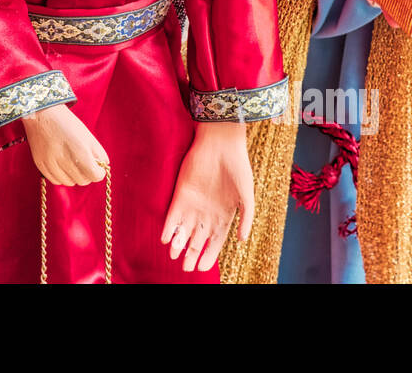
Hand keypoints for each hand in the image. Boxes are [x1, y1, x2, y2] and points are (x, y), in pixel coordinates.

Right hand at [21, 103, 108, 185]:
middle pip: (83, 181)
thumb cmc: (67, 123)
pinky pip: (56, 180)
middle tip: (85, 163)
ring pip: (69, 182)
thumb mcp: (87, 135)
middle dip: (87, 174)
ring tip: (72, 162)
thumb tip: (103, 166)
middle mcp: (65, 160)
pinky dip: (61, 176)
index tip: (97, 167)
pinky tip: (62, 165)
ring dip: (74, 176)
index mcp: (80, 151)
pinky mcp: (40, 165)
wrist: (42, 114)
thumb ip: (99, 153)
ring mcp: (51, 164)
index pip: (95, 176)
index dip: (99, 172)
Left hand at [160, 123, 253, 271]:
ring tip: (174, 257)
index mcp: (224, 215)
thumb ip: (245, 218)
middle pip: (198, 238)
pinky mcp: (180, 193)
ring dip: (178, 244)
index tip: (203, 268)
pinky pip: (172, 215)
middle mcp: (207, 212)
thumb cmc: (238, 167)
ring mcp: (193, 204)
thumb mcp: (246, 195)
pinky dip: (169, 227)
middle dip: (192, 254)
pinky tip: (165, 239)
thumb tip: (242, 241)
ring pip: (184, 230)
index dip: (209, 255)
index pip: (215, 241)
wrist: (221, 143)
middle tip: (186, 269)